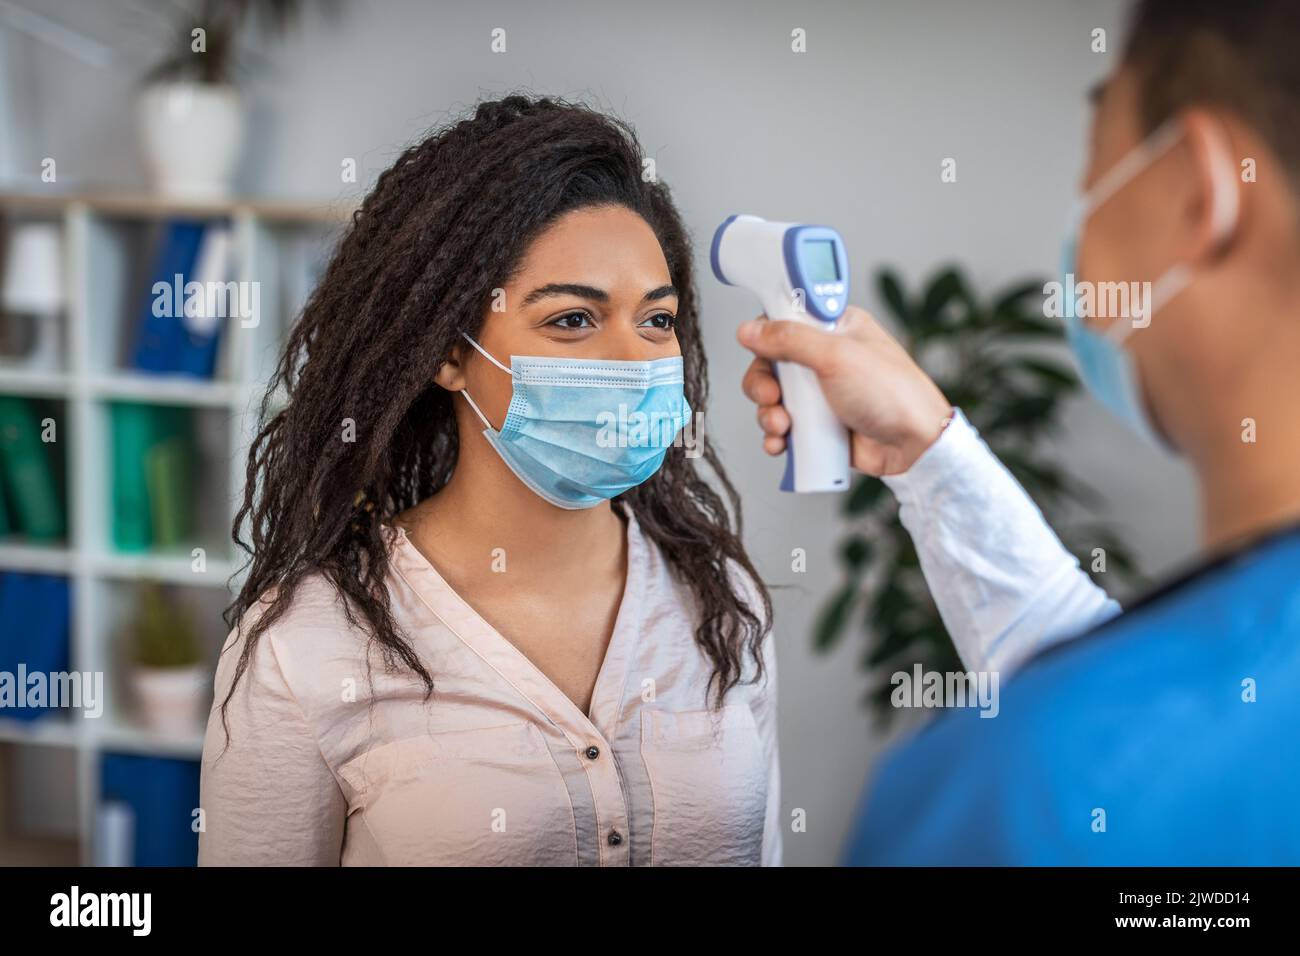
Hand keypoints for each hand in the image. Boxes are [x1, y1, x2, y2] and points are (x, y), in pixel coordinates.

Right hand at [737, 306, 952, 475]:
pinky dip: (776, 436)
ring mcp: (821, 393)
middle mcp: (825, 358)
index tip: (759, 351)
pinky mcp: (819, 425)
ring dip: (768, 415)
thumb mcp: (835, 356)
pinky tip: (780, 444)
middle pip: (771, 364)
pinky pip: (784, 427)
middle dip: (762, 385)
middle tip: (771, 398)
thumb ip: (789, 339)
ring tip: (781, 428)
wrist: (914, 446)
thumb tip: (748, 329)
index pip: (785, 320)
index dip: (766, 336)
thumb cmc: (890, 393)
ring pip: (773, 399)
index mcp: (834, 328)